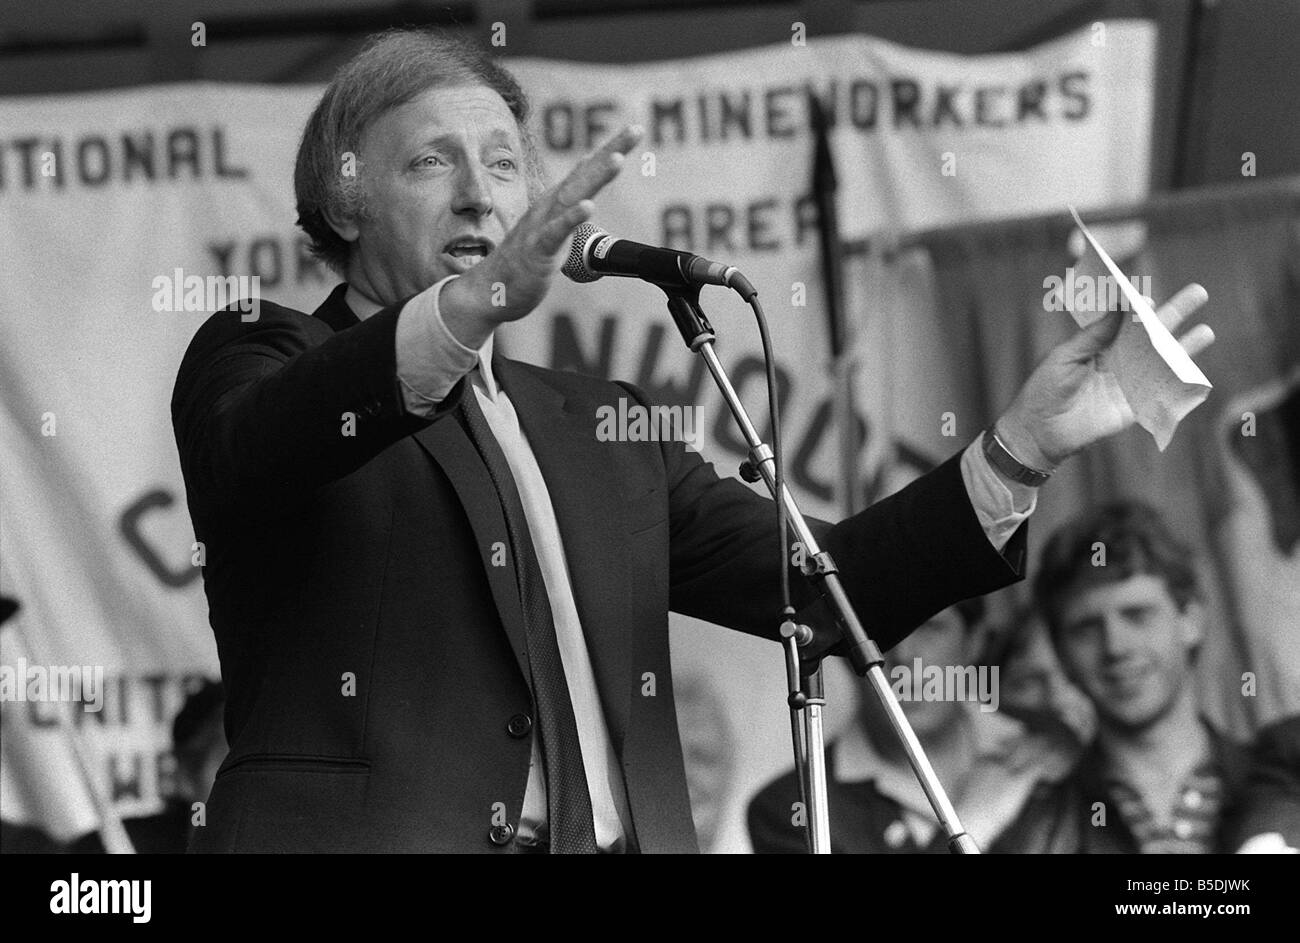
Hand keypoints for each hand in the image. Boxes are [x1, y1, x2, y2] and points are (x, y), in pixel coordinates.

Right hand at [440, 125, 642, 333]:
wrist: (489, 289)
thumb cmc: (524, 259)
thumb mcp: (552, 227)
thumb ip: (568, 203)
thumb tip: (584, 177)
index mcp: (556, 202)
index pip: (587, 170)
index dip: (611, 149)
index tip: (635, 129)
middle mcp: (549, 207)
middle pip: (584, 174)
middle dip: (611, 151)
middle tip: (636, 129)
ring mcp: (541, 227)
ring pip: (572, 196)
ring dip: (595, 177)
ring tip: (618, 159)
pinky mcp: (537, 251)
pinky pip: (555, 233)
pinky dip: (571, 218)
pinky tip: (587, 206)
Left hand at [996, 283, 1214, 468]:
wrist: (1040, 430)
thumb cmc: (1045, 389)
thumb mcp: (1065, 356)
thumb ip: (1094, 335)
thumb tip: (1120, 307)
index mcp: (1101, 344)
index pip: (1127, 320)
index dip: (1140, 308)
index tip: (1148, 298)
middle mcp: (1119, 359)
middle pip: (1152, 334)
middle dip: (1175, 315)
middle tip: (1198, 293)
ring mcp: (1129, 382)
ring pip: (1162, 361)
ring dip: (1185, 347)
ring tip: (1207, 331)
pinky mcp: (1134, 406)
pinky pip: (1160, 392)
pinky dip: (1178, 383)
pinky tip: (1195, 370)